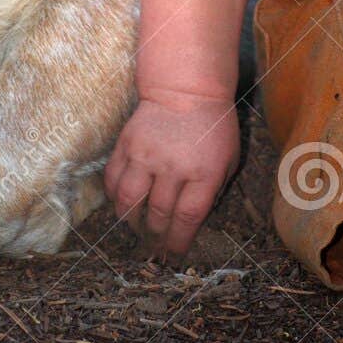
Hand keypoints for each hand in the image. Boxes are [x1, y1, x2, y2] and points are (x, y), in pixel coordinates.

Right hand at [103, 93, 239, 259]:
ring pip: (130, 201)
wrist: (186, 89)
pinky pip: (114, 179)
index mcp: (203, 172)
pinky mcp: (127, 145)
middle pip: (159, 214)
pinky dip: (115, 197)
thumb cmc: (213, 126)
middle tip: (154, 248)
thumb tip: (194, 221)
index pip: (188, 218)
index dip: (178, 241)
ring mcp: (146, 155)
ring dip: (132, 222)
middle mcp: (173, 166)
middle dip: (156, 237)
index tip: (174, 253)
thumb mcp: (228, 158)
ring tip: (136, 228)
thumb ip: (214, 190)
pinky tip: (123, 204)